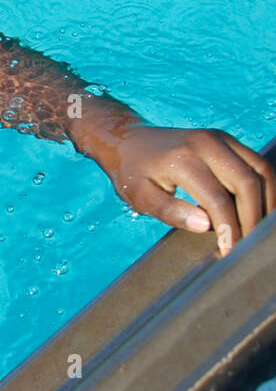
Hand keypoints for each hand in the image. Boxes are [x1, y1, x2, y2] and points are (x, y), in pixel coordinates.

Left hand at [98, 124, 274, 254]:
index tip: (231, 252)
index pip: (218, 199)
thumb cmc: (133, 172)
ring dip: (266, 203)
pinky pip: (257, 164)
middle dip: (253, 218)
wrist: (129, 140)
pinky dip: (265, 188)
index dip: (229, 228)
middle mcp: (206, 144)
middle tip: (249, 245)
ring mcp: (219, 138)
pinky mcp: (227, 140)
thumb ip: (170, 211)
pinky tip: (259, 210)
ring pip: (261, 171)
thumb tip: (205, 225)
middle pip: (247, 184)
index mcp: (182, 159)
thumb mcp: (140, 196)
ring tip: (258, 230)